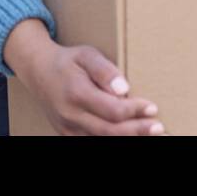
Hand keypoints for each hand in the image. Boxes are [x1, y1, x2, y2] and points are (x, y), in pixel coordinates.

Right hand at [20, 38, 163, 135]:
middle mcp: (70, 115)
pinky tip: (129, 134)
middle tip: (159, 127)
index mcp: (77, 94)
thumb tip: (124, 88)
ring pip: (100, 140)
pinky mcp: (66, 133)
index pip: (112, 110)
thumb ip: (105, 70)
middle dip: (137, 130)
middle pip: (109, 131)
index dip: (135, 111)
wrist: (38, 71)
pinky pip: (92, 141)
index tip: (153, 107)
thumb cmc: (68, 60)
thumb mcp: (87, 55)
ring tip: (149, 133)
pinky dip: (112, 138)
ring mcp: (66, 128)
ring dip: (127, 137)